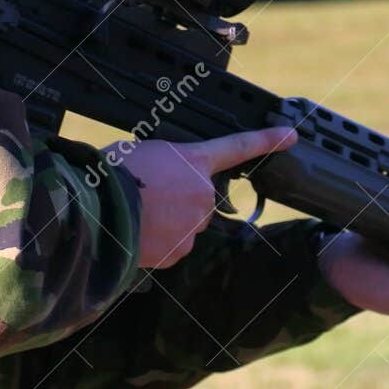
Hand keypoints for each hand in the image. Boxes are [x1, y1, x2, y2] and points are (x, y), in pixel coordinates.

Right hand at [119, 126, 297, 268]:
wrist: (97, 211)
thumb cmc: (112, 175)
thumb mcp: (142, 152)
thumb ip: (167, 164)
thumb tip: (163, 182)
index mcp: (194, 161)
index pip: (237, 147)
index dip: (266, 140)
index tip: (291, 136)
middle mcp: (202, 194)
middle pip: (200, 197)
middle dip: (180, 199)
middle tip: (147, 195)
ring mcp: (193, 226)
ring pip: (186, 224)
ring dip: (167, 221)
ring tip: (136, 213)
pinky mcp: (178, 252)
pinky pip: (172, 246)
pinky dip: (158, 242)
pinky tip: (137, 232)